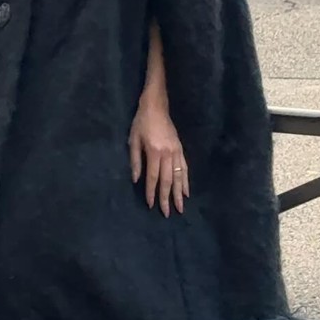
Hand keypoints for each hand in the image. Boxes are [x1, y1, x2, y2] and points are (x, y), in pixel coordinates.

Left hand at [128, 100, 188, 216]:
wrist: (156, 106)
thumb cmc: (141, 122)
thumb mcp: (133, 140)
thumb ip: (135, 161)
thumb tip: (136, 180)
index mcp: (154, 151)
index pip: (153, 177)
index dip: (152, 192)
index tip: (151, 205)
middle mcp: (167, 154)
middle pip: (168, 180)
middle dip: (167, 198)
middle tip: (166, 213)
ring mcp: (176, 152)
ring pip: (179, 177)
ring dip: (179, 194)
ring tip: (180, 208)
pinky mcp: (180, 149)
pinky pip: (185, 168)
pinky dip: (186, 181)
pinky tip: (186, 192)